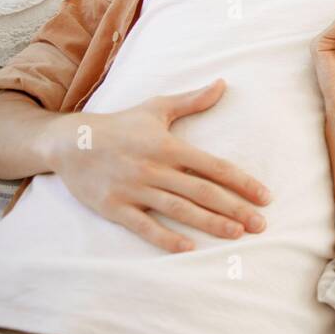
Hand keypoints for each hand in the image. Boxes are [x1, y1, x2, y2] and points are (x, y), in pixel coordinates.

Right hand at [49, 79, 271, 252]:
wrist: (68, 141)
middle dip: (235, 208)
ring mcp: (135, 190)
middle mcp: (155, 169)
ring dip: (210, 223)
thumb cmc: (119, 125)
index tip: (266, 196)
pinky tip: (189, 249)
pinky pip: (144, 226)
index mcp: (168, 146)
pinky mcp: (115, 207)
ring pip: (179, 210)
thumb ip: (192, 101)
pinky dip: (166, 239)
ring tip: (236, 234)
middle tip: (261, 224)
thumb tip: (222, 84)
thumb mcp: (155, 108)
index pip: (214, 166)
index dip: (242, 182)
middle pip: (202, 192)